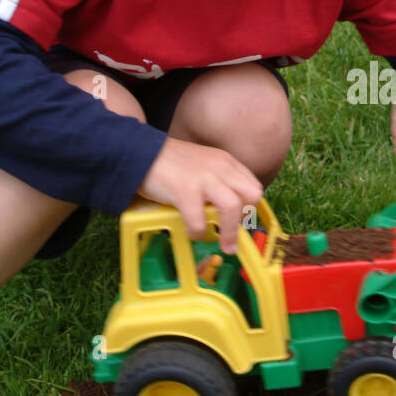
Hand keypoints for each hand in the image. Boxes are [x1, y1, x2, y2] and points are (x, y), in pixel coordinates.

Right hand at [138, 138, 263, 253]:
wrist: (140, 151)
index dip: (250, 208)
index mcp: (226, 163)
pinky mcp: (184, 190)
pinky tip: (192, 233)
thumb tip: (228, 211)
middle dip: (246, 218)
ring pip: (233, 208)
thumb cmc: (170, 163)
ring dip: (230, 232)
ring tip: (224, 244)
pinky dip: (198, 232)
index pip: (254, 186)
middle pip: (252, 195)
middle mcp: (220, 168)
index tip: (241, 221)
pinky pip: (199, 220)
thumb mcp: (204, 165)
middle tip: (232, 228)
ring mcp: (203, 179)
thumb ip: (218, 180)